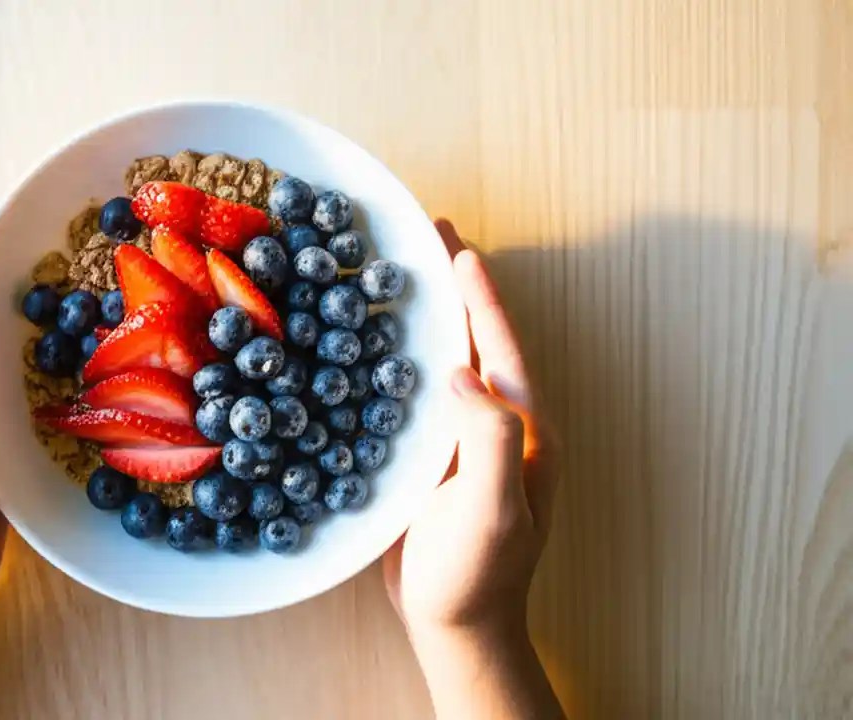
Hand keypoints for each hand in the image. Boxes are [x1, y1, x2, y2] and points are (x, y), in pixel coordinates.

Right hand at [383, 220, 561, 717]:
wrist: (458, 628)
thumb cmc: (478, 576)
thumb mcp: (494, 510)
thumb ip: (491, 440)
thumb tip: (462, 374)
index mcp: (523, 431)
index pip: (501, 349)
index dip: (480, 297)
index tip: (457, 248)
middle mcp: (498, 428)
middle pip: (475, 344)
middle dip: (453, 290)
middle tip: (426, 238)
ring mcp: (464, 444)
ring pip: (445, 365)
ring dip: (425, 319)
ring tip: (396, 277)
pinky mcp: (433, 462)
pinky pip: (416, 397)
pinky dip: (397, 363)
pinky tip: (369, 349)